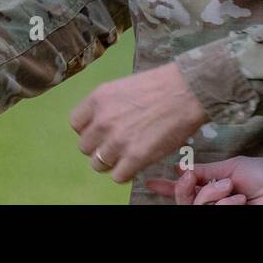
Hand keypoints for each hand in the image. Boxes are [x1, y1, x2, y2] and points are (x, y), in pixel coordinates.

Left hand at [69, 62, 206, 182]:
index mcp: (98, 99)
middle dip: (98, 147)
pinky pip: (117, 176)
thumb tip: (102, 122)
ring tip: (126, 155)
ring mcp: (118, 140)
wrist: (187, 92)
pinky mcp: (135, 158)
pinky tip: (135, 163)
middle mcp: (102, 120)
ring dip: (111, 162)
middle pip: (84, 147)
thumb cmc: (160, 85)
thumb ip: (108, 106)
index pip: (75, 124)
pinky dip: (125, 173)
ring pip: (98, 164)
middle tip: (115, 144)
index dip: (88, 129)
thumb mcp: (123, 87)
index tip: (100, 131)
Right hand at [146, 155, 262, 204]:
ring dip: (212, 194)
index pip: (185, 189)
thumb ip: (204, 171)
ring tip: (231, 188)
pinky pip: (211, 212)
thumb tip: (179, 168)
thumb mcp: (229, 167)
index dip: (167, 187)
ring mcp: (219, 212)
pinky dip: (223, 204)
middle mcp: (213, 202)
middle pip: (184, 202)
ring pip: (196, 207)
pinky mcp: (226, 221)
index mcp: (212, 187)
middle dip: (183, 188)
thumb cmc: (261, 175)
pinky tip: (239, 200)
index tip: (150, 182)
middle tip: (190, 177)